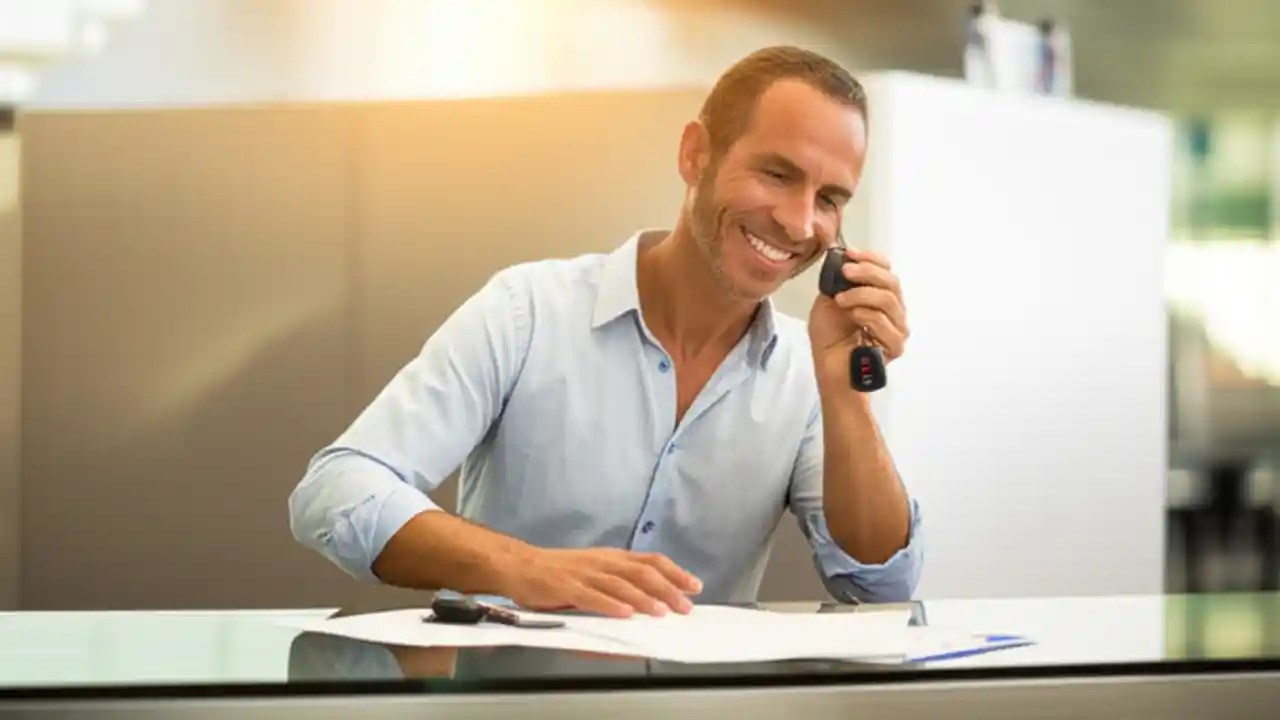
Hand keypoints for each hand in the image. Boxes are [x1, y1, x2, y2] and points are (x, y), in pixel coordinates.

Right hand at [500, 548, 702, 617]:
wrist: (521, 565)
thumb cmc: (560, 572)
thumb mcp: (595, 570)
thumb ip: (619, 582)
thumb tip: (650, 600)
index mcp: (613, 558)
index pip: (651, 561)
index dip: (675, 572)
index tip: (695, 586)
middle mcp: (604, 562)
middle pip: (642, 572)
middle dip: (667, 589)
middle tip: (684, 606)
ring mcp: (586, 574)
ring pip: (621, 584)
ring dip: (643, 599)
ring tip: (661, 612)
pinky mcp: (567, 587)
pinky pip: (592, 596)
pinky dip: (610, 605)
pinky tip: (625, 614)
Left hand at [809, 247, 908, 377]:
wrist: (828, 367)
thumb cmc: (829, 337)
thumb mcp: (828, 300)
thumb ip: (838, 281)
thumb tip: (842, 258)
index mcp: (880, 296)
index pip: (886, 270)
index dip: (870, 258)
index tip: (849, 254)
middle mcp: (894, 310)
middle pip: (892, 282)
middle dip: (867, 272)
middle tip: (846, 272)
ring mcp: (897, 328)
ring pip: (889, 300)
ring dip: (861, 295)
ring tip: (841, 300)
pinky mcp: (895, 346)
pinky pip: (885, 323)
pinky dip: (866, 315)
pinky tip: (851, 316)